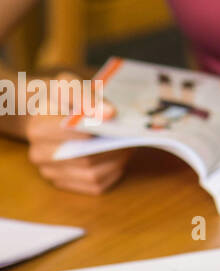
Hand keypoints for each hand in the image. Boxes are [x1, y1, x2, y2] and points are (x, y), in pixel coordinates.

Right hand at [25, 73, 129, 194]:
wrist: (50, 114)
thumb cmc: (63, 99)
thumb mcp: (69, 85)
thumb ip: (86, 96)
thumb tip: (110, 114)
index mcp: (38, 128)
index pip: (69, 132)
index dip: (94, 127)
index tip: (114, 118)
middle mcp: (40, 155)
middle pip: (83, 157)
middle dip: (111, 146)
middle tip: (130, 134)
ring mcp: (52, 172)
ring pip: (92, 174)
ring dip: (116, 160)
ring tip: (128, 143)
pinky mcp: (66, 184)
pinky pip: (96, 185)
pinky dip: (114, 171)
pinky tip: (120, 156)